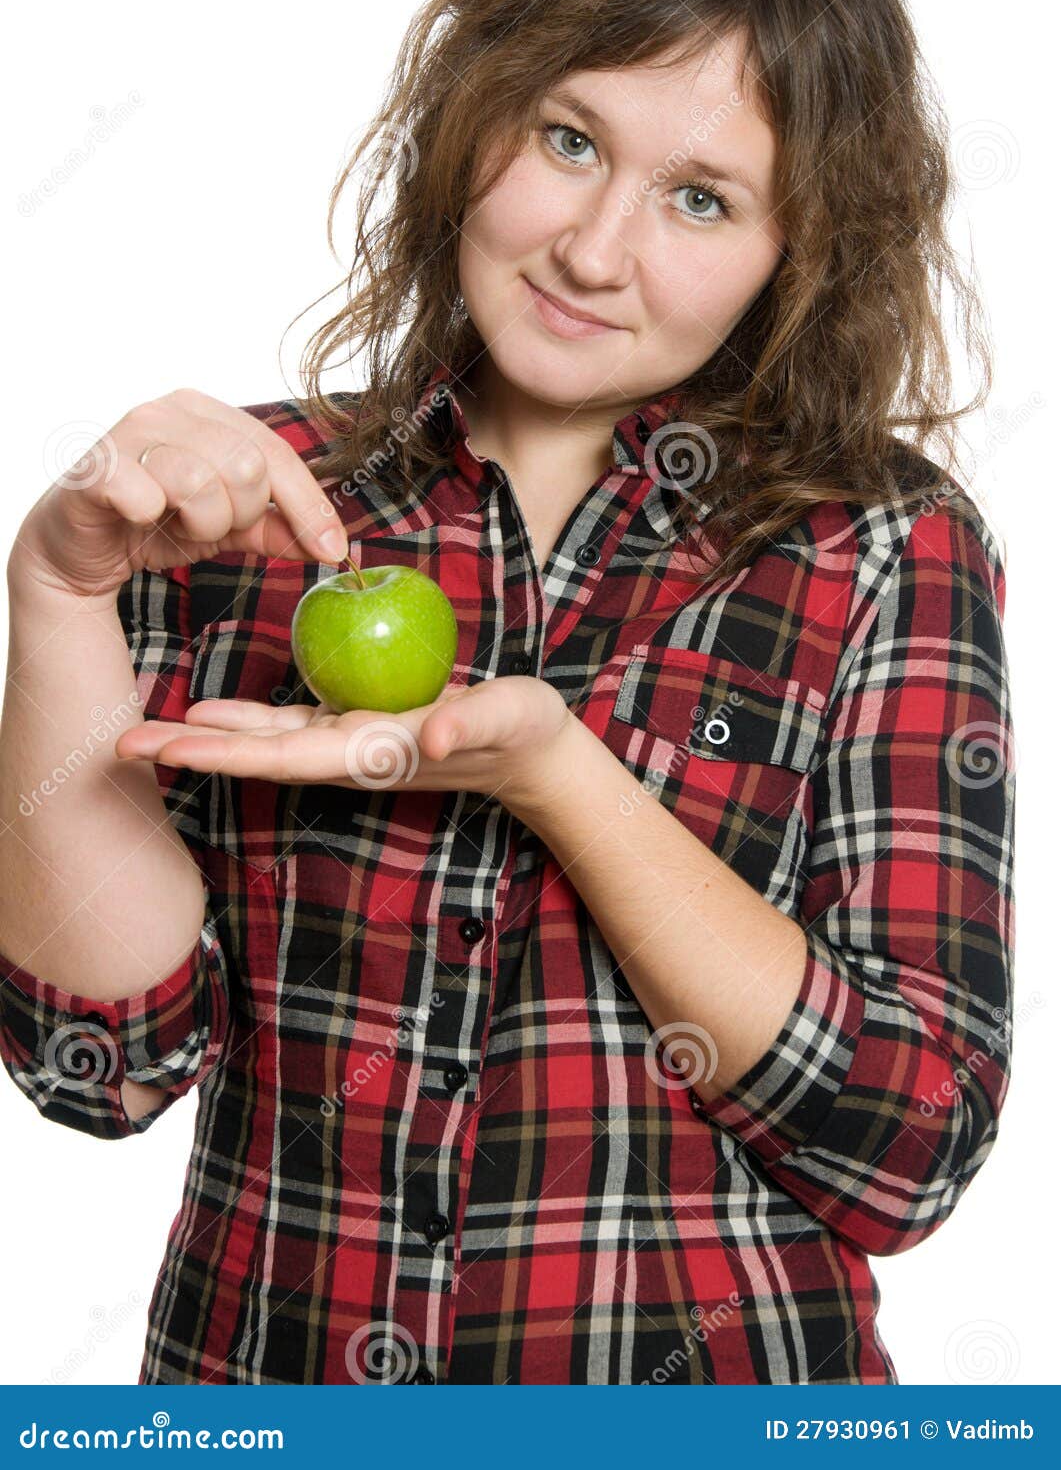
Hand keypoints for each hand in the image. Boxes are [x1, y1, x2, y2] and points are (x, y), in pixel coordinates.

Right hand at [10, 387, 349, 603]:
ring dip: (199, 525)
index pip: (278, 454)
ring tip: (175, 525)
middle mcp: (170, 410)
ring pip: (203, 482)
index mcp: (208, 412)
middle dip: (239, 515)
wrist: (79, 550)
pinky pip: (147, 494)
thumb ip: (276, 528)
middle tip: (206, 526)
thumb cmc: (154, 524)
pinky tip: (139, 519)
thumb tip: (331, 544)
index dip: (310, 506)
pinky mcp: (98, 467)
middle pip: (247, 469)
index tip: (333, 552)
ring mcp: (130, 432)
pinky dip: (152, 518)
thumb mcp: (229, 527)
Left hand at [113, 674, 576, 814]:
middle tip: (119, 745)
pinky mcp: (356, 730)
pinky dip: (241, 724)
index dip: (226, 752)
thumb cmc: (524, 732)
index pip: (285, 755)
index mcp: (374, 754)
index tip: (169, 748)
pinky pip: (286, 727)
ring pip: (261, 743)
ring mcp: (348, 745)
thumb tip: (440, 734)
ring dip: (203, 740)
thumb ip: (477, 722)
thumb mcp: (509, 718)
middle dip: (189, 752)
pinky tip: (206, 713)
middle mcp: (348, 755)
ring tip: (145, 731)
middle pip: (254, 755)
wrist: (532, 756)